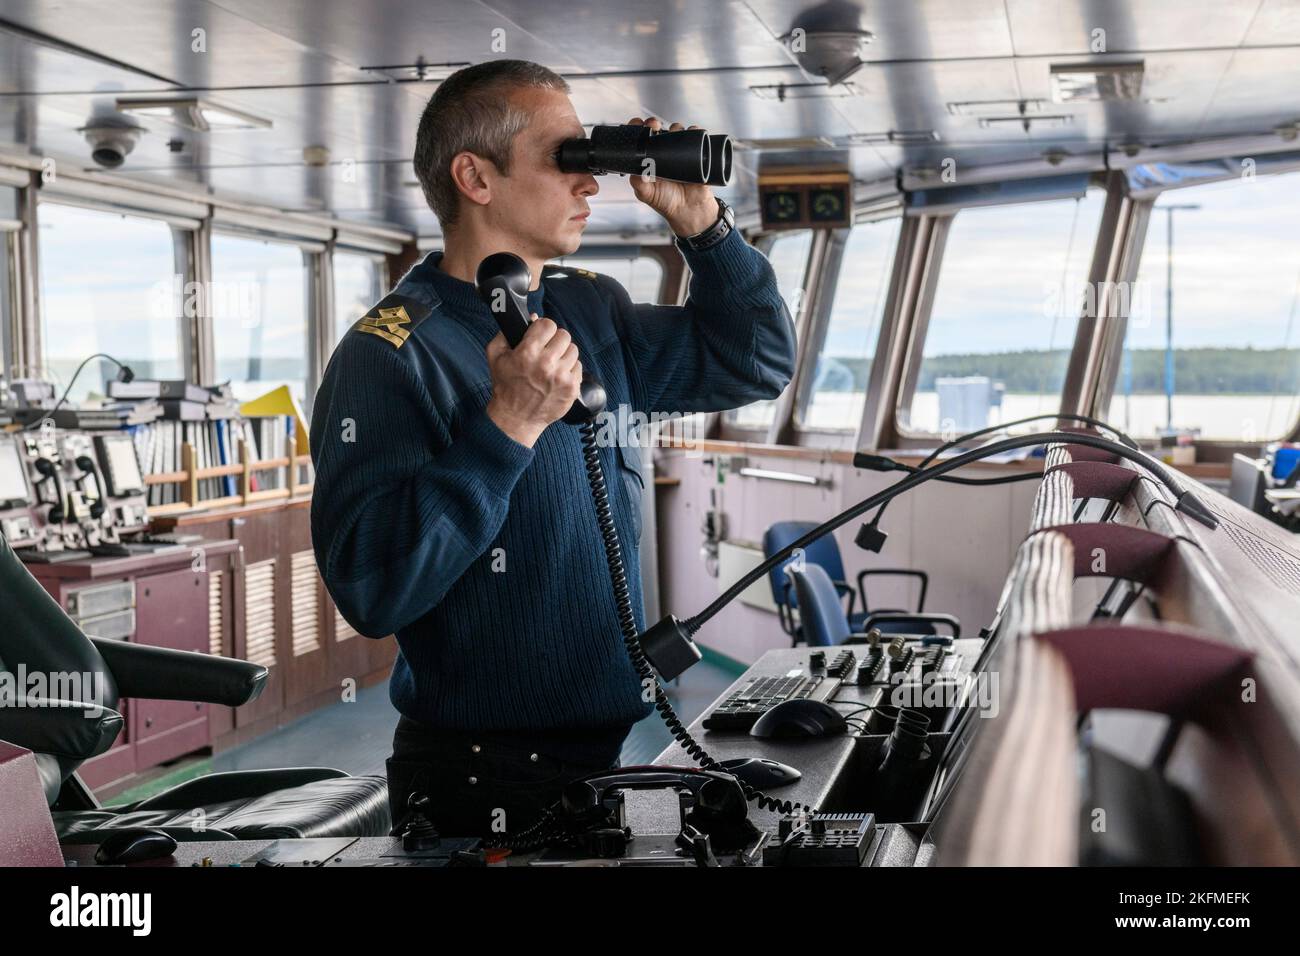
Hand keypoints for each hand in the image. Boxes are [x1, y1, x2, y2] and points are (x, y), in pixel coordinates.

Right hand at [484, 317, 580, 446]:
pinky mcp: (572, 388)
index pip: (548, 324)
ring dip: (563, 354)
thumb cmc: (505, 387)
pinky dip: (569, 369)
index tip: (540, 334)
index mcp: (528, 353)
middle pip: (564, 335)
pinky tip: (557, 375)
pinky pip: (578, 367)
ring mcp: (562, 377)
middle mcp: (547, 364)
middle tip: (547, 349)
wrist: (516, 418)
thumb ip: (507, 333)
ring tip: (553, 363)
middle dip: (554, 340)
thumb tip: (531, 318)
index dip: (543, 328)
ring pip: (573, 350)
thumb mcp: (495, 356)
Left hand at [626, 116, 717, 236]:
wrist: (690, 210)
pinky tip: (691, 131)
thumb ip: (639, 184)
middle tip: (654, 125)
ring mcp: (680, 152)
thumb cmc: (666, 202)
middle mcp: (663, 153)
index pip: (642, 139)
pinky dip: (694, 131)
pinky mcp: (696, 154)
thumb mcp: (647, 194)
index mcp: (649, 159)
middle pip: (659, 130)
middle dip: (655, 123)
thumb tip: (636, 172)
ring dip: (675, 126)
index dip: (639, 129)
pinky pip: (696, 137)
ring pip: (677, 131)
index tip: (638, 125)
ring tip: (674, 132)